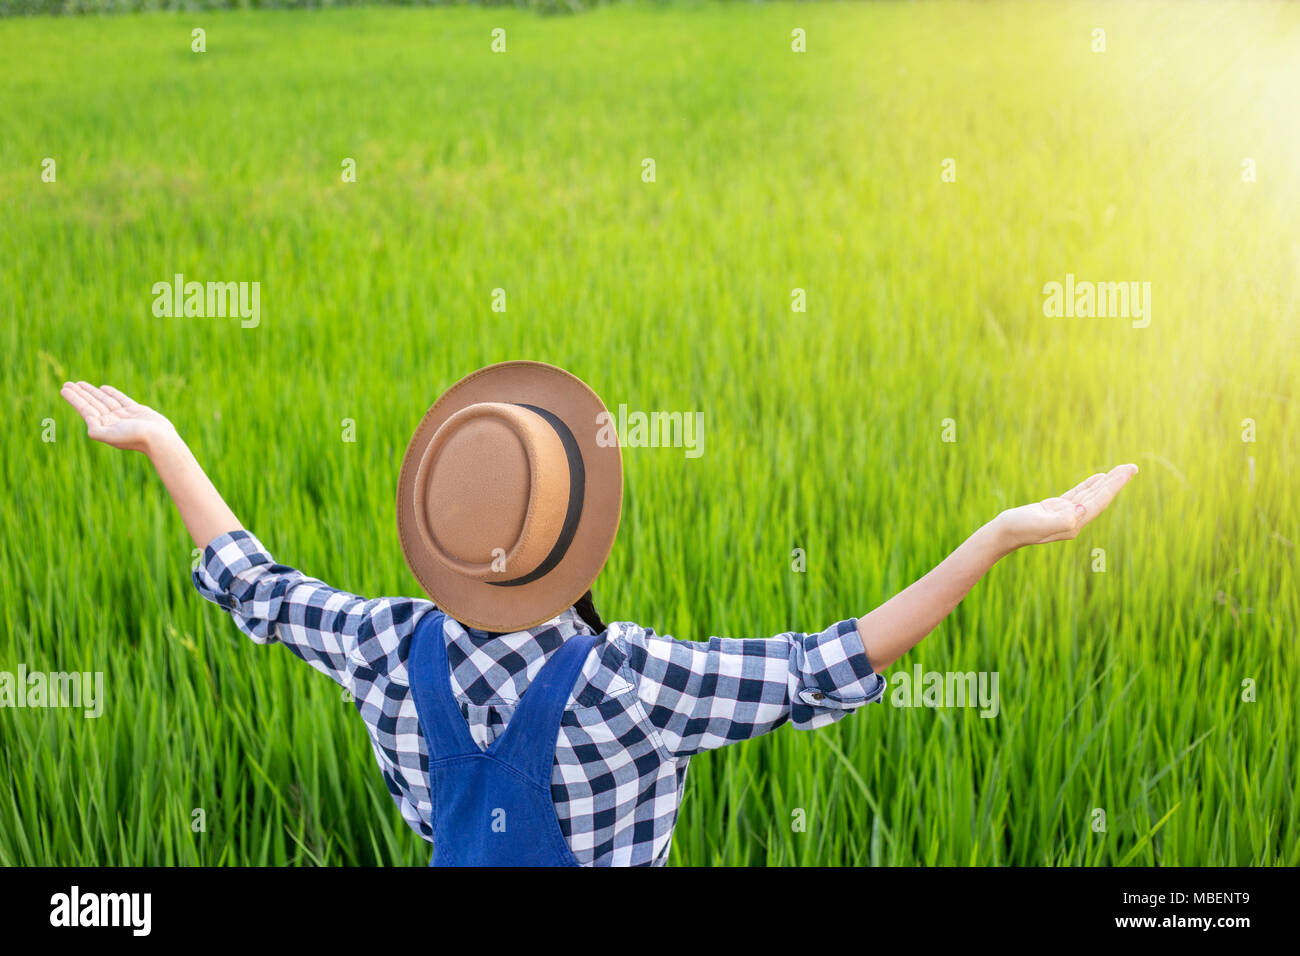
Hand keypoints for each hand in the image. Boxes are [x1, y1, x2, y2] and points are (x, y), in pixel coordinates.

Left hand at [59, 382, 177, 453]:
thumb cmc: (136, 438)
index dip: (74, 399)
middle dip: (80, 394)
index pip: (85, 410)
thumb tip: (88, 418)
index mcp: (104, 427)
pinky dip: (111, 393)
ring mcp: (123, 415)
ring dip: (92, 391)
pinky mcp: (135, 410)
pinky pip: (120, 399)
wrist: (159, 439)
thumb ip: (96, 429)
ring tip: (80, 383)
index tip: (64, 389)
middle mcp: (111, 421)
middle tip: (67, 384)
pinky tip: (103, 388)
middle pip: (92, 404)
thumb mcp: (111, 436)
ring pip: (103, 400)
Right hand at [996, 463, 1138, 548]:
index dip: (1114, 486)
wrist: (1003, 533)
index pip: (1099, 501)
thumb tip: (1081, 510)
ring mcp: (1066, 514)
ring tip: (1122, 470)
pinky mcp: (1056, 508)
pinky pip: (1079, 494)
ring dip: (1107, 482)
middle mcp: (1074, 519)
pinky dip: (1090, 485)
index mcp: (1074, 523)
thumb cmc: (1019, 528)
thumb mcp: (1040, 523)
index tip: (1128, 472)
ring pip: (1092, 494)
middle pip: (1100, 497)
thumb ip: (1061, 519)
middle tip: (1133, 467)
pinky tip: (1099, 478)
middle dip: (1116, 482)